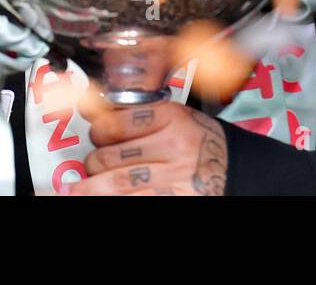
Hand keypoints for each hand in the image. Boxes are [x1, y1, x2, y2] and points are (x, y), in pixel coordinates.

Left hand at [66, 100, 226, 195]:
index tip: (95, 135)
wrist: (234, 168)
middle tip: (92, 165)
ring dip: (94, 187)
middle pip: (113, 154)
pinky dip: (115, 199)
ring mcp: (175, 176)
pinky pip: (135, 200)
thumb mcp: (178, 117)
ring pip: (117, 183)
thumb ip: (142, 116)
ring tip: (81, 189)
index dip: (98, 130)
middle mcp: (174, 146)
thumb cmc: (201, 142)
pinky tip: (100, 197)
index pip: (118, 122)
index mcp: (172, 118)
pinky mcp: (176, 198)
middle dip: (94, 162)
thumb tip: (94, 115)